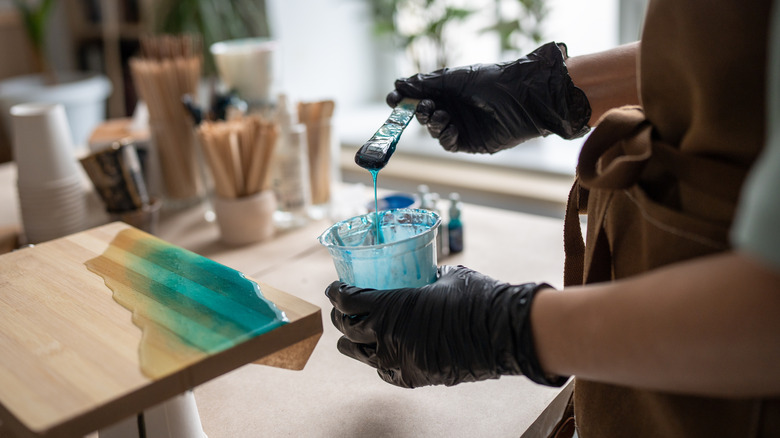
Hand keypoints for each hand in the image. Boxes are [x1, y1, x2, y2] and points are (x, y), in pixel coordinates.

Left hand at [325, 265, 566, 387]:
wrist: (505, 333)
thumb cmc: (478, 297)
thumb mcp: (445, 277)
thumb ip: (423, 277)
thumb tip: (419, 272)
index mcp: (392, 306)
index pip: (348, 301)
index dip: (336, 292)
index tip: (335, 287)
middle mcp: (387, 337)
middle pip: (346, 329)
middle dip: (339, 317)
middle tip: (341, 308)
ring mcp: (399, 362)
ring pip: (359, 355)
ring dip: (352, 342)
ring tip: (353, 333)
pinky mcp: (414, 378)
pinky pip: (382, 372)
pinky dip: (377, 361)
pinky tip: (380, 352)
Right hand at [386, 42, 590, 153]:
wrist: (520, 99)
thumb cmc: (491, 81)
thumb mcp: (454, 77)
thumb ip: (426, 83)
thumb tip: (400, 83)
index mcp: (448, 89)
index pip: (418, 95)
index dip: (404, 98)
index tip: (392, 99)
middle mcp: (453, 107)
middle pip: (422, 114)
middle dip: (417, 111)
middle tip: (422, 107)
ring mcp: (460, 125)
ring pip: (433, 130)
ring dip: (432, 123)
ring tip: (441, 114)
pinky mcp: (469, 143)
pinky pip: (447, 143)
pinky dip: (445, 136)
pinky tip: (451, 126)